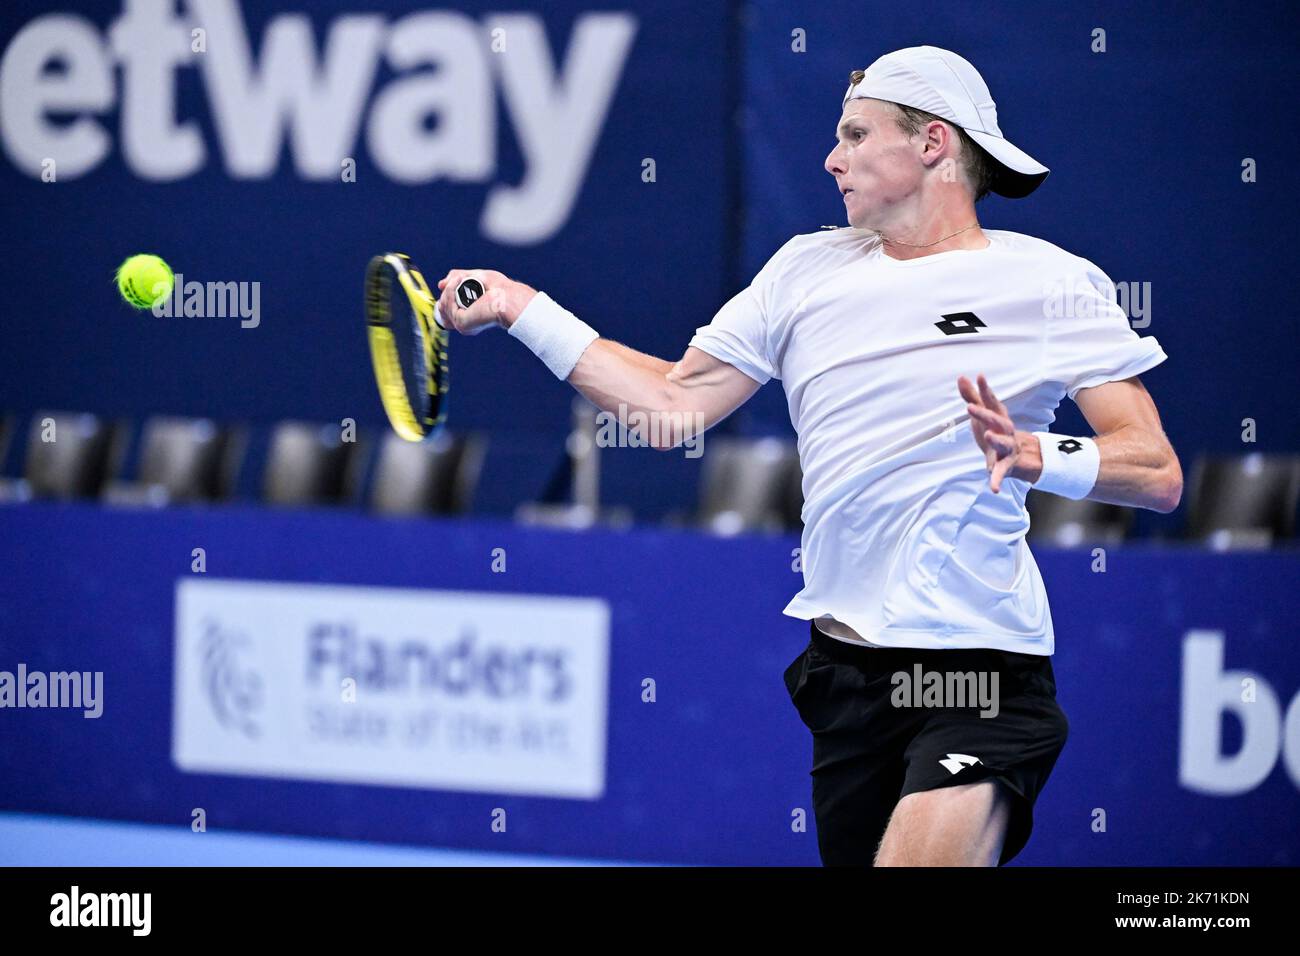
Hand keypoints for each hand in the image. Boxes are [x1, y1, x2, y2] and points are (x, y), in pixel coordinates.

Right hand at [435, 269, 536, 335]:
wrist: (508, 298)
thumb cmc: (499, 288)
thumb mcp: (475, 278)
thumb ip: (456, 279)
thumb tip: (440, 285)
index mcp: (469, 317)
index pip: (446, 309)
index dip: (446, 295)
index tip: (451, 283)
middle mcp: (464, 323)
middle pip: (442, 305)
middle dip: (448, 288)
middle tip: (461, 278)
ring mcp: (461, 324)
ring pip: (443, 304)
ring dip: (449, 287)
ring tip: (462, 279)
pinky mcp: (461, 323)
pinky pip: (446, 304)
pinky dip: (450, 290)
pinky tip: (460, 282)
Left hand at [957, 373, 1040, 492]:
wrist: (1019, 455)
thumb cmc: (995, 430)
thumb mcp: (983, 414)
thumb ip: (971, 396)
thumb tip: (961, 376)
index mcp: (998, 417)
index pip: (992, 402)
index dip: (985, 390)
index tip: (979, 376)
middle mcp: (1005, 430)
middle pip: (997, 420)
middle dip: (984, 414)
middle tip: (969, 406)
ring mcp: (1006, 447)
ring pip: (1003, 443)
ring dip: (996, 439)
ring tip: (988, 435)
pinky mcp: (1004, 465)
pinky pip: (1000, 473)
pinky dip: (996, 480)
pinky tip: (993, 489)